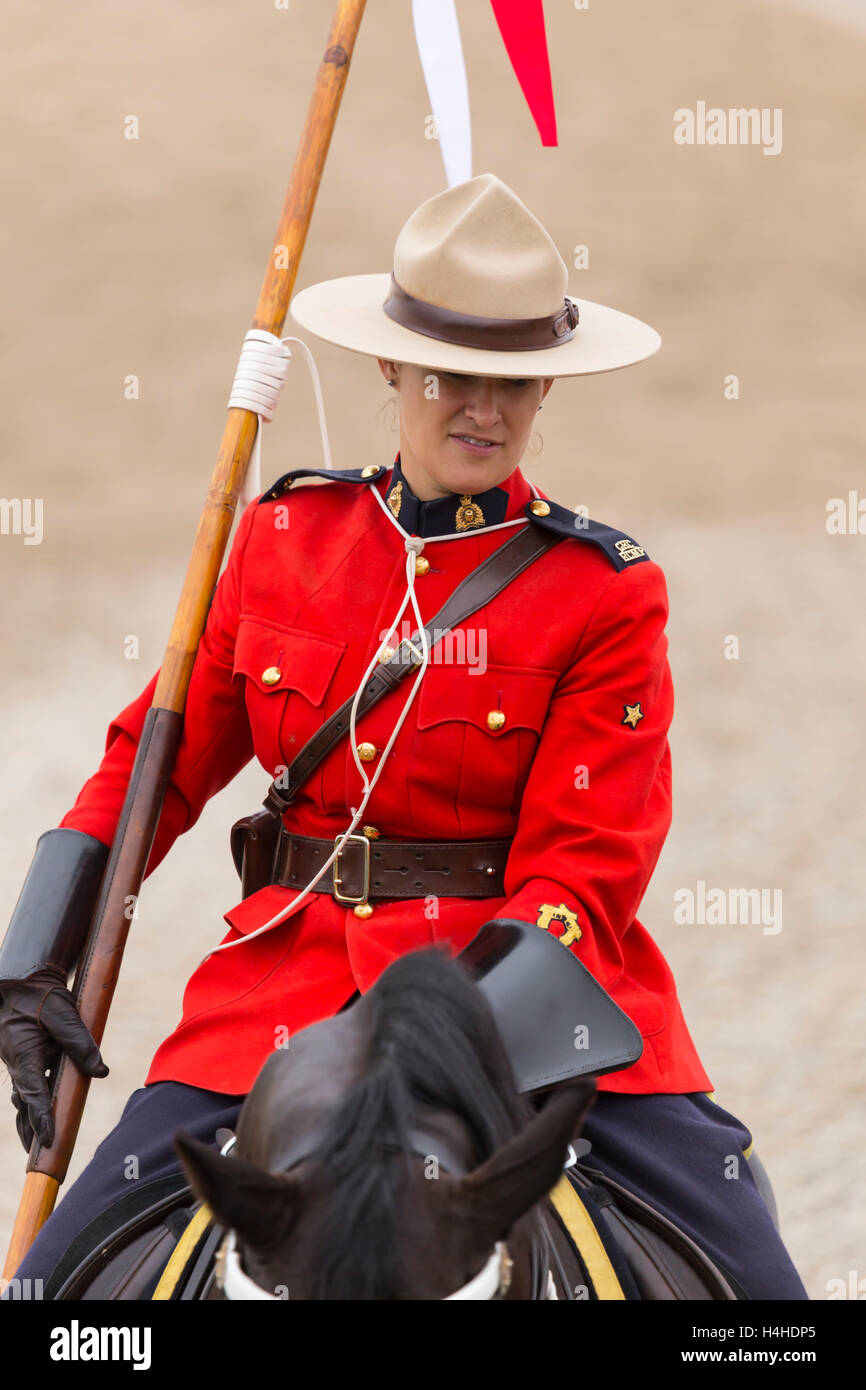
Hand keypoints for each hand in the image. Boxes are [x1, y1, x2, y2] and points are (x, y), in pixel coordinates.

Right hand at [0, 965, 107, 1151]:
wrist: (21, 980)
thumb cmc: (40, 994)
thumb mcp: (61, 1014)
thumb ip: (79, 1042)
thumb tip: (101, 1072)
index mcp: (23, 1055)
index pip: (33, 1095)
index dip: (40, 1119)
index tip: (47, 1141)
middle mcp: (18, 1063)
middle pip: (24, 1104)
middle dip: (31, 1130)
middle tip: (39, 1156)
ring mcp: (19, 1061)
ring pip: (23, 1098)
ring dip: (29, 1120)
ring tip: (37, 1145)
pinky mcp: (25, 1057)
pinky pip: (28, 1085)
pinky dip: (32, 1103)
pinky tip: (38, 1115)